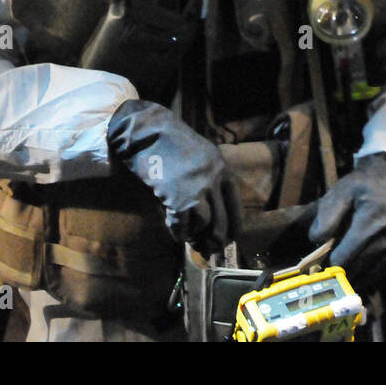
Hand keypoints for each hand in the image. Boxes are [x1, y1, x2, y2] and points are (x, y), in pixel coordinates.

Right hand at [106, 99, 244, 255]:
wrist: (149, 133)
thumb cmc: (172, 145)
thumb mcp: (201, 159)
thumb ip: (209, 182)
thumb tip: (210, 214)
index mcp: (223, 170)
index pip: (236, 208)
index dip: (233, 228)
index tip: (229, 240)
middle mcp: (215, 180)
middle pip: (222, 221)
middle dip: (217, 241)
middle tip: (210, 251)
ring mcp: (198, 189)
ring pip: (205, 225)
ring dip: (197, 237)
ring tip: (191, 241)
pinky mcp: (178, 197)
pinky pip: (183, 224)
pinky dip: (179, 233)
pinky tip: (177, 234)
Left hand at [309, 154, 385, 291]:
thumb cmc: (368, 182)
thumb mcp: (344, 189)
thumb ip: (327, 213)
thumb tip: (315, 239)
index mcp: (370, 220)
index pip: (346, 256)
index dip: (332, 264)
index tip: (321, 266)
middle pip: (360, 267)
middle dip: (343, 274)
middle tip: (330, 277)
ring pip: (375, 271)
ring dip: (358, 277)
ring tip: (343, 279)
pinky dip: (373, 273)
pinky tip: (362, 273)